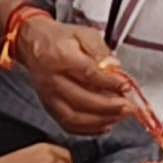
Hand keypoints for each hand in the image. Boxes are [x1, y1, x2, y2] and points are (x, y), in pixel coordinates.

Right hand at [11, 15, 138, 138]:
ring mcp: (50, 96)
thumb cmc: (59, 39)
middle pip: (82, 100)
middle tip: (128, 107)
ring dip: (100, 120)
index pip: (88, 73)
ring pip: (75, 117)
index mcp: (62, 57)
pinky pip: (68, 125)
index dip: (109, 82)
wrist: (33, 44)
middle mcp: (53, 80)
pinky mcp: (50, 107)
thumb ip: (100, 50)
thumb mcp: (83, 33)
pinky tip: (104, 125)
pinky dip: (88, 129)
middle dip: (109, 107)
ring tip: (119, 116)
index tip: (127, 86)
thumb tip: (113, 66)